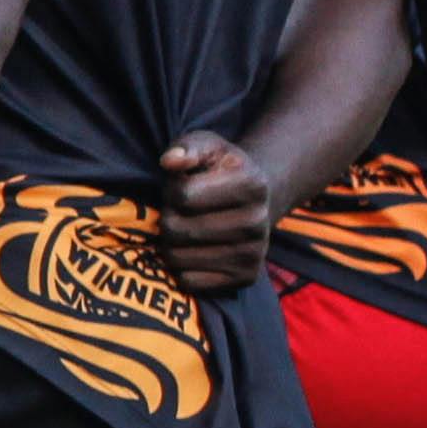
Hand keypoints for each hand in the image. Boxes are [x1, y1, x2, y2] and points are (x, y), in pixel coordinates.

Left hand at [153, 132, 275, 295]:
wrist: (255, 202)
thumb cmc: (220, 170)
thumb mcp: (207, 146)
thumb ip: (187, 147)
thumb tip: (170, 162)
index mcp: (252, 184)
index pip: (183, 195)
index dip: (171, 189)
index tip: (180, 186)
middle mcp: (258, 222)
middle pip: (178, 229)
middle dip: (168, 216)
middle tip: (179, 210)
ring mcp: (254, 254)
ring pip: (178, 257)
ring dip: (170, 243)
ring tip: (186, 226)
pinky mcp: (245, 278)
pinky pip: (189, 281)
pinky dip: (181, 266)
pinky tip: (194, 249)